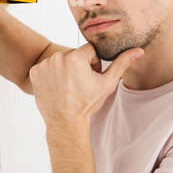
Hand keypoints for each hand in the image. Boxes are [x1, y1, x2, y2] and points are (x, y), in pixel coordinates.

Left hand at [29, 41, 144, 132]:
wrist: (65, 122)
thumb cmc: (87, 104)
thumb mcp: (107, 84)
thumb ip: (121, 64)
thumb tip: (138, 50)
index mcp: (75, 58)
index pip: (91, 50)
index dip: (94, 64)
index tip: (91, 77)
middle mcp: (57, 57)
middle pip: (75, 54)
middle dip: (80, 65)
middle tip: (80, 84)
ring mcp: (44, 65)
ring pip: (61, 60)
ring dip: (66, 69)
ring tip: (69, 87)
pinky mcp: (35, 72)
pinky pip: (48, 67)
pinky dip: (53, 74)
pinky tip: (57, 87)